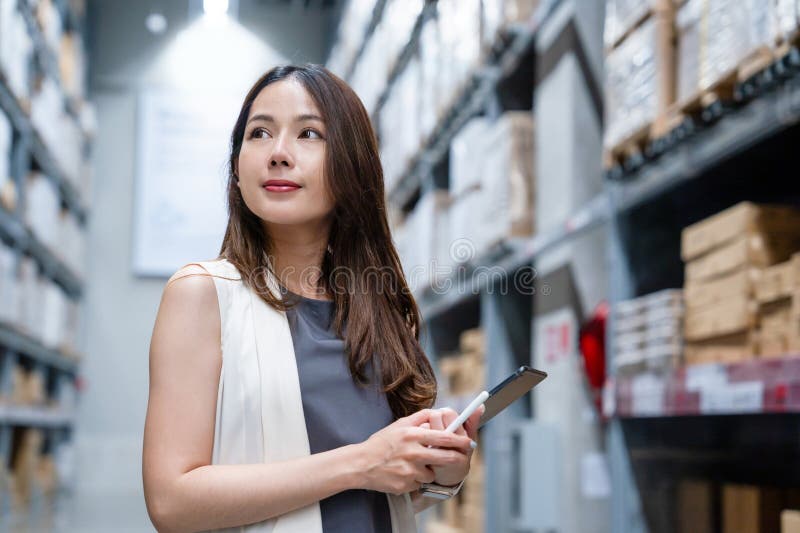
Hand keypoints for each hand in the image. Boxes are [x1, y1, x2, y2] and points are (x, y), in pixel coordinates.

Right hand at [357, 409, 474, 494]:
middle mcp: (412, 453)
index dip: (459, 440)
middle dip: (456, 458)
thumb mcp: (399, 425)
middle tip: (461, 458)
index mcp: (412, 436)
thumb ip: (419, 418)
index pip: (443, 437)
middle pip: (445, 457)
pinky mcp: (405, 485)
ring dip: (429, 471)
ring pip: (432, 473)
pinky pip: (419, 483)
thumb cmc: (381, 443)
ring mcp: (409, 471)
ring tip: (415, 465)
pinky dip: (415, 480)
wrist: (361, 464)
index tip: (469, 442)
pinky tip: (404, 473)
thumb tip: (437, 412)